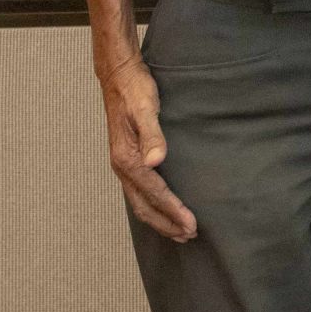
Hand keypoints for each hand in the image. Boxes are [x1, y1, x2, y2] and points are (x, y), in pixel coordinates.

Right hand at [99, 54, 196, 241]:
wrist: (119, 75)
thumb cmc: (135, 89)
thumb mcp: (147, 108)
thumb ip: (153, 134)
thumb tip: (156, 161)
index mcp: (127, 159)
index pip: (154, 194)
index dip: (173, 211)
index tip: (191, 225)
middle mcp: (121, 166)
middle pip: (144, 206)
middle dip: (166, 223)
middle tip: (189, 236)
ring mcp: (122, 164)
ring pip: (140, 202)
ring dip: (159, 218)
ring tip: (179, 230)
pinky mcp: (127, 159)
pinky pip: (138, 191)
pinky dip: (152, 205)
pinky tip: (163, 207)